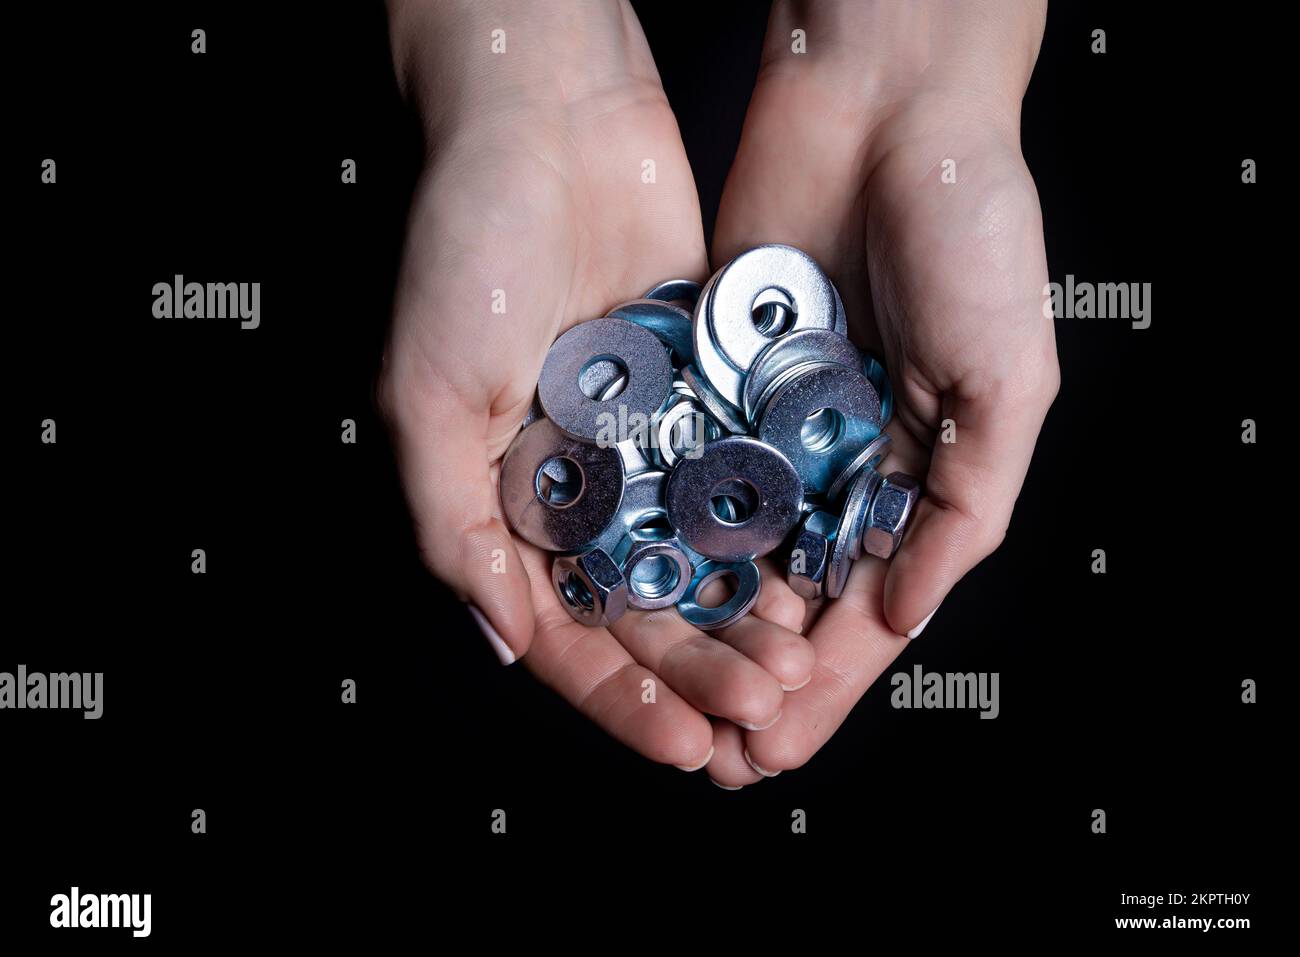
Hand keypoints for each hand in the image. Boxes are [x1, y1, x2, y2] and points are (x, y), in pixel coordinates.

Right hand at [380, 0, 813, 769]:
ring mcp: (643, 441)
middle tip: (757, 711)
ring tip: (794, 668)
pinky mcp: (700, 393)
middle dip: (698, 670)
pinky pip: (740, 482)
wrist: (547, 119)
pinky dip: (770, 537)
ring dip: (743, 619)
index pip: (566, 630)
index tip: (681, 744)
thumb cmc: (465, 247)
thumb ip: (455, 525)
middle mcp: (575, 482)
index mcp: (504, 498)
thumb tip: (505, 643)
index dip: (619, 697)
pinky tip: (811, 583)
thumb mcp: (427, 395)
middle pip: (644, 608)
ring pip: (702, 558)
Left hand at [706, 0, 1058, 783]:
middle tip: (723, 748)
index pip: (873, 603)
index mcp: (923, 471)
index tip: (786, 743)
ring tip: (678, 693)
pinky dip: (673, 530)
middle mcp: (845, 457)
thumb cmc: (972, 231)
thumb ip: (969, 504)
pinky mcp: (715, 377)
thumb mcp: (1010, 382)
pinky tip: (646, 590)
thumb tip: (910, 607)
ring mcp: (775, 421)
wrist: (884, 111)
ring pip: (735, 547)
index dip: (834, 681)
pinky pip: (690, 468)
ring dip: (711, 624)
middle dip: (761, 674)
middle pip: (795, 594)